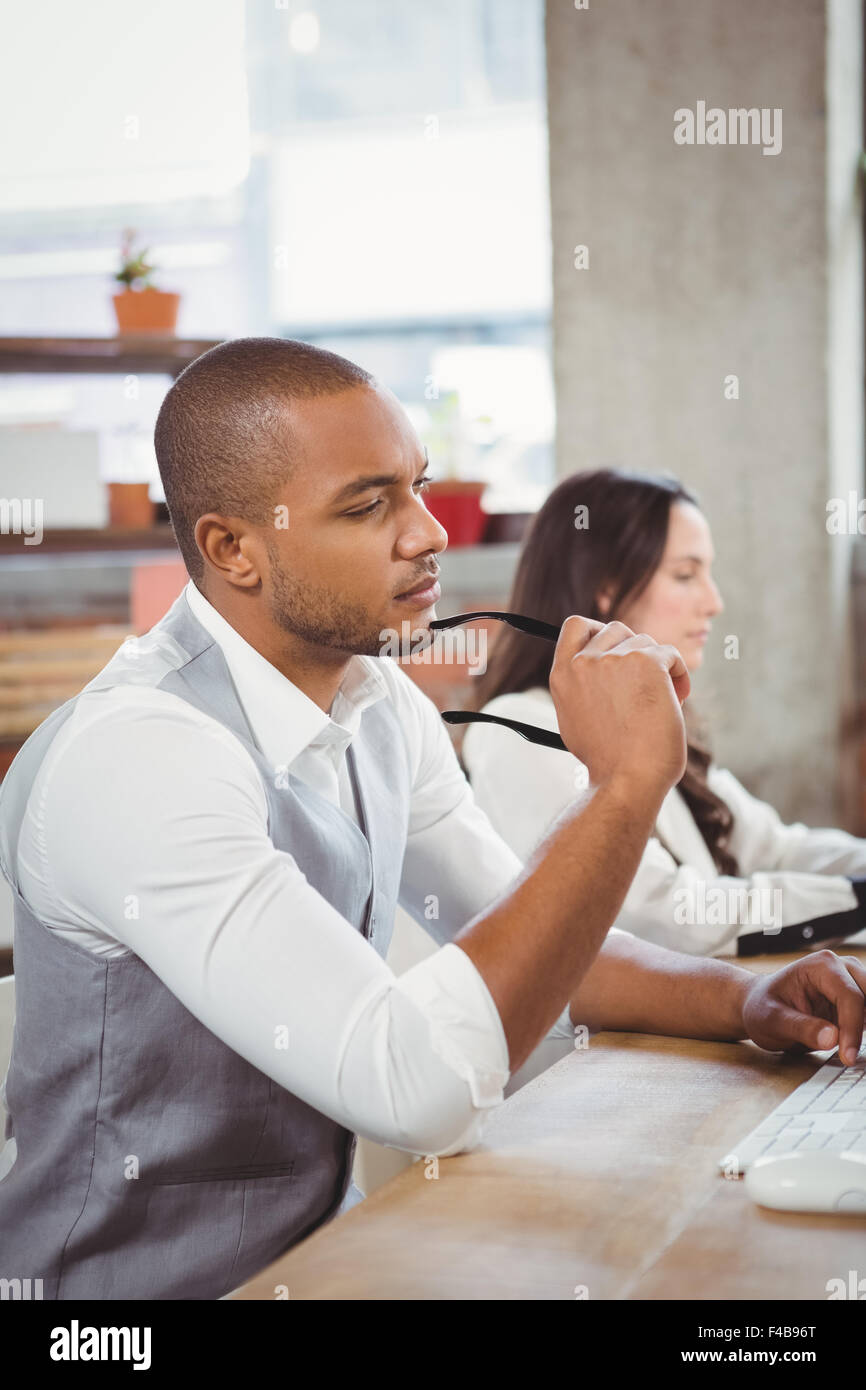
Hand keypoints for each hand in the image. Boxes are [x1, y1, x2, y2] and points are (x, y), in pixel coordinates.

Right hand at [548, 616, 690, 792]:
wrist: (627, 779)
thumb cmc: (607, 760)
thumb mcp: (575, 719)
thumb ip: (582, 688)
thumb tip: (599, 668)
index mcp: (563, 675)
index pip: (576, 626)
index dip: (598, 631)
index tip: (615, 648)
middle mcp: (585, 661)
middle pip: (617, 629)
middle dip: (635, 650)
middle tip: (646, 679)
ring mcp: (615, 659)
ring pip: (646, 642)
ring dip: (658, 666)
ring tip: (664, 699)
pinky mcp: (647, 662)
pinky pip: (671, 655)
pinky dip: (679, 674)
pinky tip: (679, 697)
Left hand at [742, 951, 865, 1065]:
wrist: (759, 1006)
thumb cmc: (762, 1008)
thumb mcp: (772, 1020)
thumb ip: (801, 1028)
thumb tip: (831, 1038)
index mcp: (821, 966)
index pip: (851, 997)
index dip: (852, 1029)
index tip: (847, 1056)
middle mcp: (842, 968)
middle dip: (865, 1025)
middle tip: (852, 1055)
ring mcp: (851, 982)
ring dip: (865, 1028)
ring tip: (848, 1051)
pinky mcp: (855, 1000)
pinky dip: (865, 1030)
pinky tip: (851, 1046)